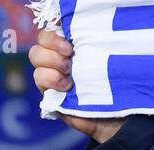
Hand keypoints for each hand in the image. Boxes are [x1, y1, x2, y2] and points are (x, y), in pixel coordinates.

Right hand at [29, 29, 123, 144]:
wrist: (114, 113)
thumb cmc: (116, 83)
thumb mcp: (106, 59)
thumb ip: (90, 45)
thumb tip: (78, 37)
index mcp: (72, 46)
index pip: (50, 32)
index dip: (53, 37)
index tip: (70, 47)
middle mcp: (59, 60)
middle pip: (38, 48)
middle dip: (51, 54)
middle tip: (69, 63)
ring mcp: (52, 78)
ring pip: (37, 66)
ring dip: (51, 71)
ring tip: (69, 80)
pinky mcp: (49, 94)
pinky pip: (39, 81)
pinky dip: (51, 83)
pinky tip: (66, 89)